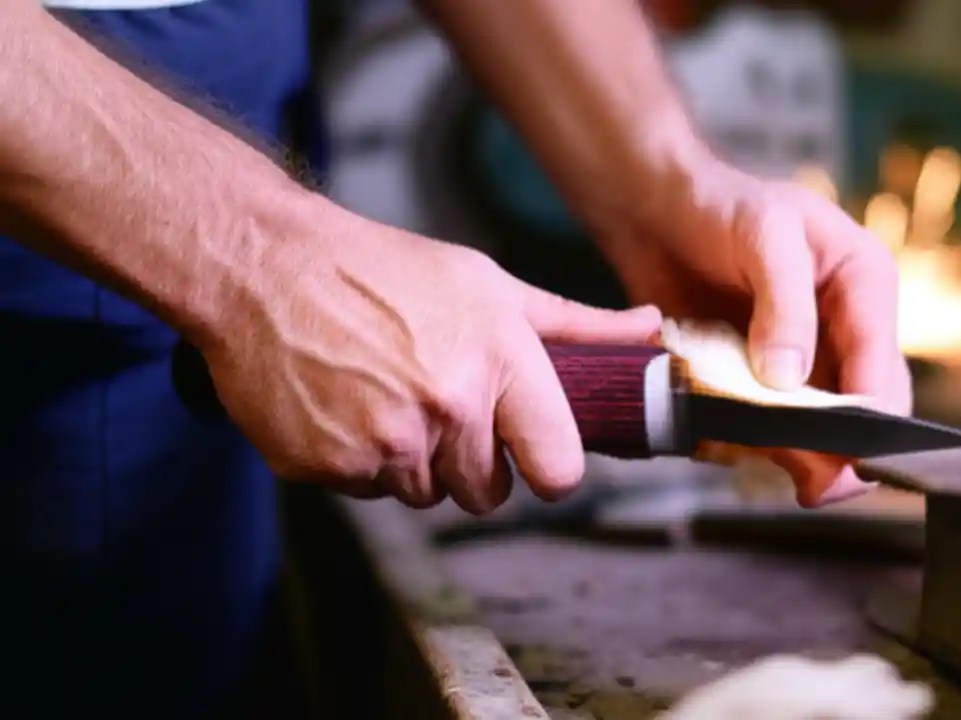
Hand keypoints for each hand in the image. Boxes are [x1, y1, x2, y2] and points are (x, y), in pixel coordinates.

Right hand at [201, 202, 659, 512]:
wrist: (266, 269)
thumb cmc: (383, 272)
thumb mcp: (490, 285)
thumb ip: (576, 324)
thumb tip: (650, 330)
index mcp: (499, 363)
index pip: (560, 469)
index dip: (550, 466)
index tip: (536, 454)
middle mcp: (448, 409)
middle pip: (490, 493)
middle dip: (473, 461)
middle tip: (440, 403)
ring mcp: (386, 444)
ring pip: (427, 494)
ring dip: (415, 462)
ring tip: (387, 394)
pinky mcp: (331, 467)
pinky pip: (369, 491)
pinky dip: (361, 461)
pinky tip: (348, 406)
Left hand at [599, 156, 910, 507]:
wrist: (658, 213)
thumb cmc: (721, 205)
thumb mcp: (764, 235)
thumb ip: (785, 306)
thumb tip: (791, 381)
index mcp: (865, 286)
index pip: (883, 368)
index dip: (868, 421)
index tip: (844, 462)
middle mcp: (844, 331)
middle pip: (860, 414)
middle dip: (836, 452)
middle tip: (812, 488)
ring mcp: (802, 362)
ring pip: (813, 432)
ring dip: (786, 454)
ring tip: (745, 449)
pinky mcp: (759, 383)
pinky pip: (764, 431)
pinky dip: (744, 443)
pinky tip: (715, 436)